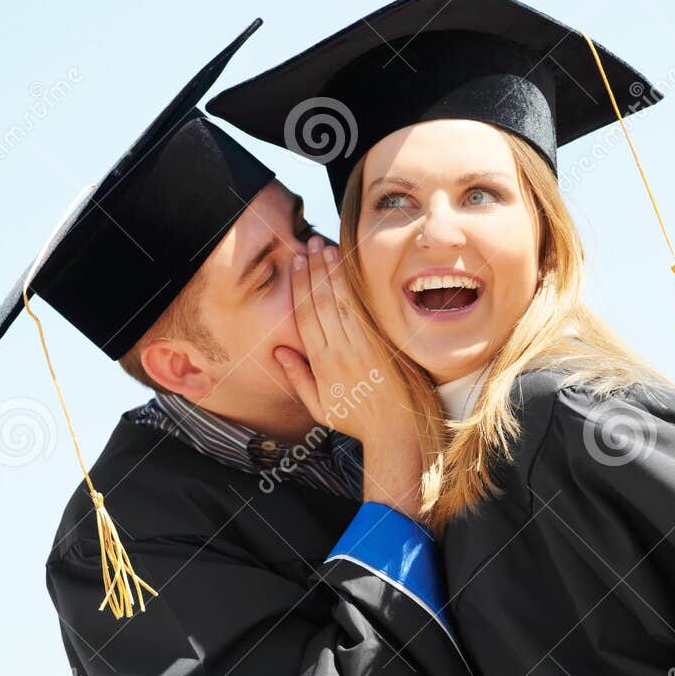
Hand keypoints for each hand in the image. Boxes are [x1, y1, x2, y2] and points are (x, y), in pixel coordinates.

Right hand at [273, 237, 404, 444]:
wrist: (396, 432)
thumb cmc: (356, 422)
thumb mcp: (319, 408)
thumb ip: (298, 378)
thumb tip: (278, 351)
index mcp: (322, 364)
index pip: (306, 315)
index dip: (299, 286)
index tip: (296, 263)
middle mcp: (341, 350)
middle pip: (323, 301)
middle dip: (315, 269)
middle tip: (311, 243)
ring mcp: (364, 346)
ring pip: (344, 301)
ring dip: (334, 272)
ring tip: (327, 248)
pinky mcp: (383, 345)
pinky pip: (366, 311)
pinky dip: (358, 288)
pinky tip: (352, 270)